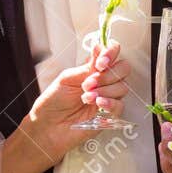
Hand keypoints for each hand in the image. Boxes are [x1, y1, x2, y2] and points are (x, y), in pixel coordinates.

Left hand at [24, 43, 130, 164]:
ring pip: (122, 87)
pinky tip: (97, 104)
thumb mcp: (66, 79)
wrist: (48, 126)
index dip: (111, 53)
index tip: (100, 63)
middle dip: (107, 75)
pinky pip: (120, 106)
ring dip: (104, 90)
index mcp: (92, 68)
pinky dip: (110, 103)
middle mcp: (103, 81)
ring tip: (86, 97)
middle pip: (123, 69)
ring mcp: (108, 97)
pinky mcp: (109, 114)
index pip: (112, 52)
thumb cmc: (53, 101)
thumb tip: (100, 47)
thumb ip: (86, 67)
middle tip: (88, 84)